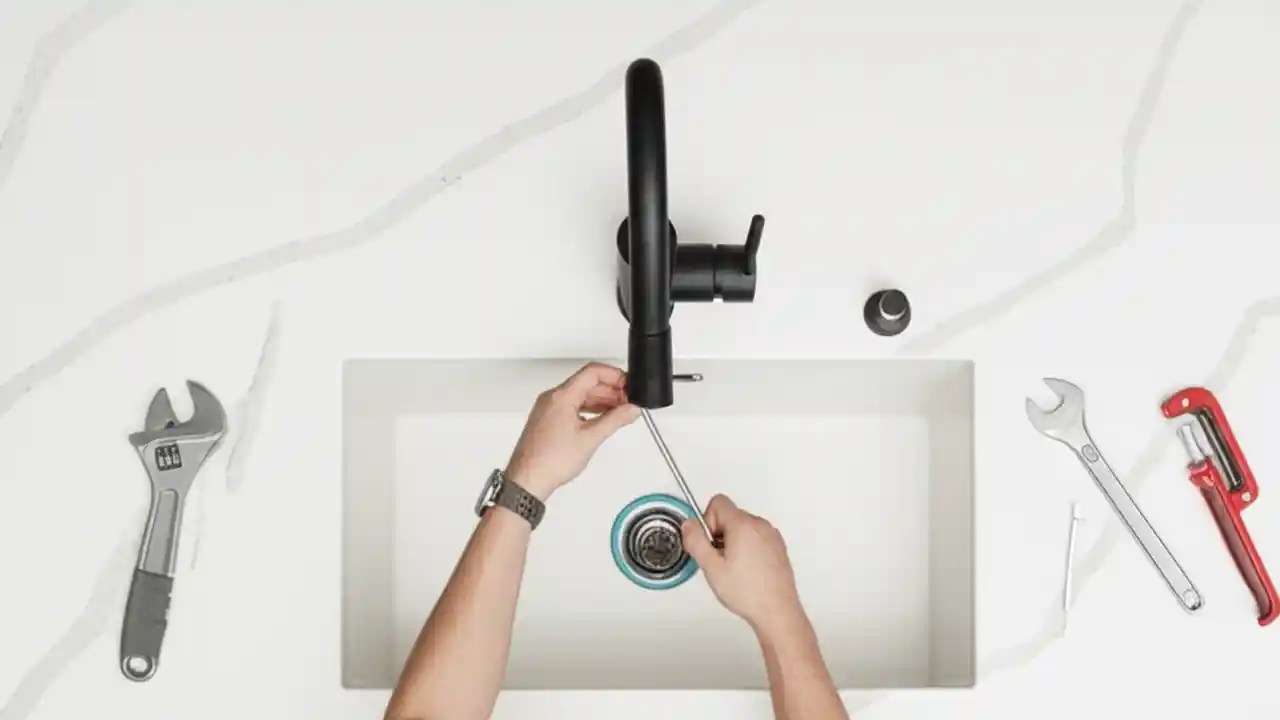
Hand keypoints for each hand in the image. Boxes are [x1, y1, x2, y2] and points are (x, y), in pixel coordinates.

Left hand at [505, 363, 640, 500]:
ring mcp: (547, 409)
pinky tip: (600, 419)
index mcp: (561, 396)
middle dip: (610, 389)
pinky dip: (588, 409)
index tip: (628, 385)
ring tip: (618, 411)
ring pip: (579, 395)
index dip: (615, 376)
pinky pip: (571, 406)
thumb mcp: (590, 438)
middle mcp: (551, 398)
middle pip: (586, 383)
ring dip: (600, 400)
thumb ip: (615, 420)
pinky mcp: (546, 420)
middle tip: (628, 401)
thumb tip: (631, 409)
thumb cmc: (549, 461)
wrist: (528, 480)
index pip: (592, 372)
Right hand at [682, 495, 804, 637]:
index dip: (707, 521)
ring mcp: (771, 536)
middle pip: (730, 515)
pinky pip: (756, 537)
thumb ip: (695, 541)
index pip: (718, 502)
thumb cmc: (749, 593)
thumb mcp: (711, 568)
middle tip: (720, 560)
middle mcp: (760, 525)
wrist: (777, 611)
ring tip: (734, 568)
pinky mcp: (777, 547)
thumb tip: (689, 525)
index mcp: (743, 525)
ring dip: (733, 541)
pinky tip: (746, 571)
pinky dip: (747, 548)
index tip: (710, 542)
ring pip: (743, 526)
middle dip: (719, 533)